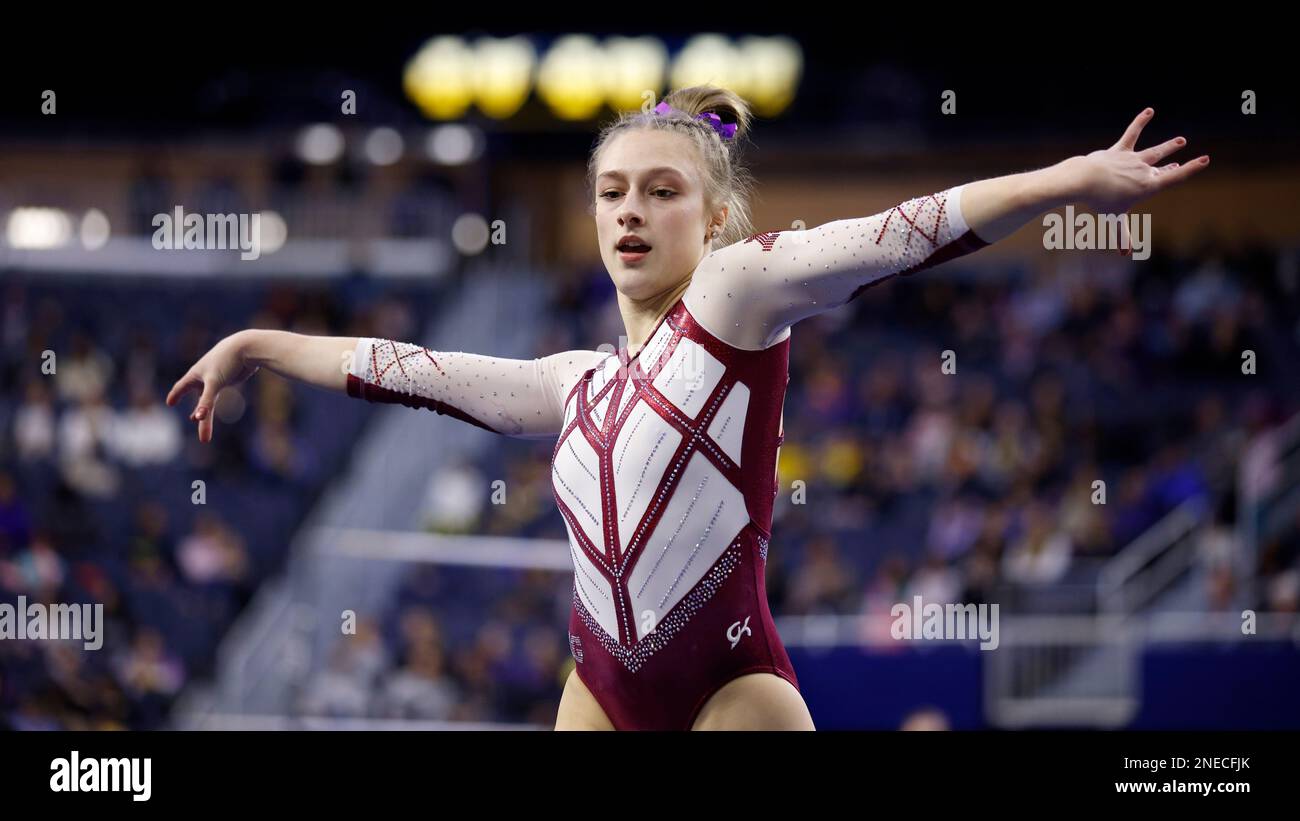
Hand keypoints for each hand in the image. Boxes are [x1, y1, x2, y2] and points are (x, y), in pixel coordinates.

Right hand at [166, 331, 259, 442]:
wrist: (246, 347)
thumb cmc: (227, 361)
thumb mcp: (214, 383)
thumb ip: (206, 401)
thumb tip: (199, 418)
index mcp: (196, 374)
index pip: (181, 387)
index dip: (175, 395)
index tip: (169, 403)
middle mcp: (204, 375)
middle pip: (197, 396)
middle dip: (195, 409)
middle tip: (191, 419)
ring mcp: (216, 377)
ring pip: (208, 396)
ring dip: (204, 406)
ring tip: (198, 417)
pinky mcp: (229, 378)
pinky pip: (218, 392)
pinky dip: (214, 399)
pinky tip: (214, 400)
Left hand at [1072, 108, 1208, 251]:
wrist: (1086, 181)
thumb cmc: (1100, 202)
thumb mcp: (1114, 220)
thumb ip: (1122, 235)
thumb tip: (1126, 254)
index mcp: (1148, 186)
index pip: (1175, 177)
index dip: (1191, 168)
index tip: (1205, 160)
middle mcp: (1145, 171)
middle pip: (1163, 167)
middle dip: (1173, 164)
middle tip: (1183, 159)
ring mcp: (1133, 159)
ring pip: (1155, 151)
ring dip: (1168, 146)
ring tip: (1180, 141)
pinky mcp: (1120, 150)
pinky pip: (1132, 133)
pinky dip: (1140, 121)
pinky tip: (1149, 110)